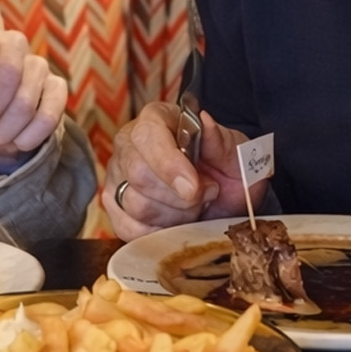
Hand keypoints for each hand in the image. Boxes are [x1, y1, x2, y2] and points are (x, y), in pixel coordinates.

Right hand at [104, 101, 265, 239]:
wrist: (227, 194)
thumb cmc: (227, 167)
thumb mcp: (235, 151)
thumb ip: (220, 139)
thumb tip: (205, 122)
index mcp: (157, 118)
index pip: (148, 136)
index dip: (169, 164)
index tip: (193, 187)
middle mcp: (129, 144)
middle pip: (139, 174)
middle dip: (179, 196)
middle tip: (205, 194)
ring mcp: (118, 177)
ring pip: (136, 205)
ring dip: (175, 215)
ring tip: (194, 205)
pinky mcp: (115, 209)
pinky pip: (128, 228)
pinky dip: (159, 233)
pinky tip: (176, 222)